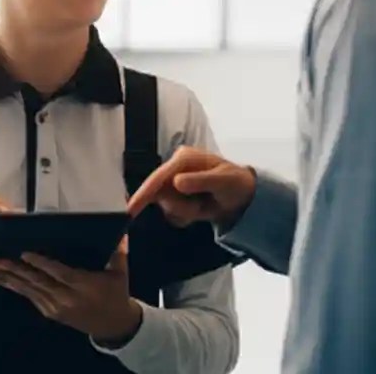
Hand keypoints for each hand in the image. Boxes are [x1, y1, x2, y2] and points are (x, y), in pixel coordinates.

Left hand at [0, 237, 141, 345]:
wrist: (114, 326)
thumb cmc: (116, 293)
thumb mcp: (120, 272)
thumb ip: (117, 251)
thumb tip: (119, 228)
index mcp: (84, 285)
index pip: (58, 273)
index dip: (41, 263)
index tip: (24, 253)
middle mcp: (67, 298)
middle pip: (37, 282)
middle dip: (14, 271)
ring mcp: (56, 307)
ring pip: (29, 291)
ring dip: (8, 280)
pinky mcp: (51, 313)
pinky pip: (31, 298)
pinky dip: (16, 288)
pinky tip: (2, 280)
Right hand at [126, 146, 255, 229]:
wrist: (244, 197)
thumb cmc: (236, 183)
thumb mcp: (222, 180)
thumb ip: (200, 181)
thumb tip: (176, 182)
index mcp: (183, 158)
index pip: (158, 177)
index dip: (144, 194)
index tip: (130, 210)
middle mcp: (174, 169)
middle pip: (159, 195)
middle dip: (179, 207)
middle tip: (200, 207)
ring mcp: (174, 183)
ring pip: (165, 205)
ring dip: (185, 212)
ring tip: (204, 205)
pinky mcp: (176, 196)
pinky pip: (171, 212)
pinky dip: (186, 215)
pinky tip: (200, 208)